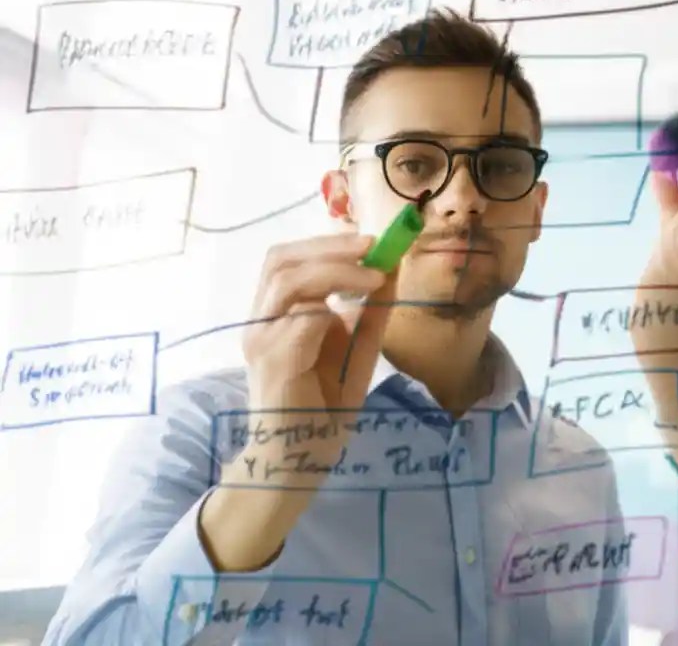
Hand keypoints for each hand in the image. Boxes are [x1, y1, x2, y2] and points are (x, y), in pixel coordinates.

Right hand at [240, 233, 397, 482]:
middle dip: (329, 247)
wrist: (298, 461)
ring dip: (335, 272)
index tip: (370, 242)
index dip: (326, 243)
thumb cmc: (322, 410)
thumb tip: (390, 270)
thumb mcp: (357, 352)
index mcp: (274, 315)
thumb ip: (371, 314)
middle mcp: (260, 323)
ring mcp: (261, 341)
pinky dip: (331, 308)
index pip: (286, 260)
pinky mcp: (274, 362)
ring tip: (373, 278)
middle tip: (372, 248)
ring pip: (288, 281)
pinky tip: (353, 313)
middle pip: (280, 260)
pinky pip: (301, 319)